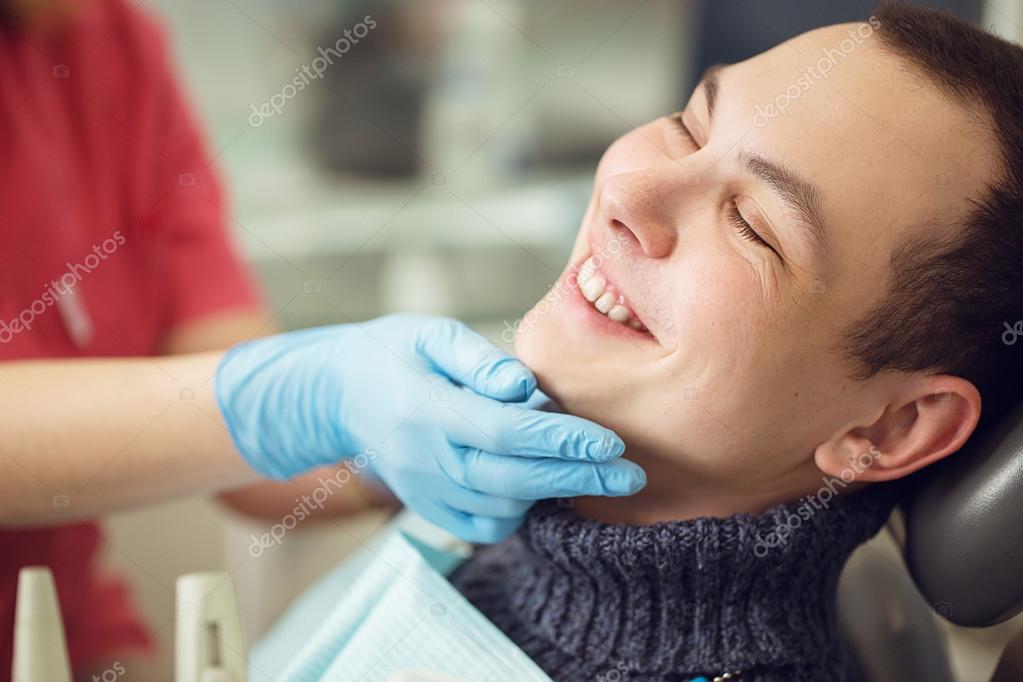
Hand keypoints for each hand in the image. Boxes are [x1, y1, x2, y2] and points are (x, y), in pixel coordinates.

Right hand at [215, 314, 645, 541]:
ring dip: (552, 492)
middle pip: (511, 479)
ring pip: (501, 507)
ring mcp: (423, 490)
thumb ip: (477, 358)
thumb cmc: (395, 352)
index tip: (610, 443)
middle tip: (631, 474)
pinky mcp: (428, 507)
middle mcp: (423, 459)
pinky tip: (544, 487)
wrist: (339, 393)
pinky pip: (483, 526)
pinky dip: (520, 512)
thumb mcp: (430, 334)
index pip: (502, 433)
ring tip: (592, 470)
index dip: (559, 441)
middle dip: (577, 479)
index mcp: (423, 408)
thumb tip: (522, 385)